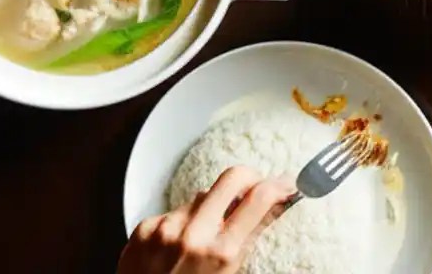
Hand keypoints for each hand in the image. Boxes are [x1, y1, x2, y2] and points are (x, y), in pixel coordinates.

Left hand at [118, 166, 295, 273]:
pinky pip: (176, 210)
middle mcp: (193, 235)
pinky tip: (181, 242)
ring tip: (209, 232)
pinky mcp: (145, 226)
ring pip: (202, 194)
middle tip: (255, 187)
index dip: (278, 186)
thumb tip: (276, 207)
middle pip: (232, 178)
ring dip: (213, 206)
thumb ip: (250, 239)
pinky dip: (184, 221)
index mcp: (221, 253)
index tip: (285, 185)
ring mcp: (166, 227)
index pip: (258, 198)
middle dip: (249, 179)